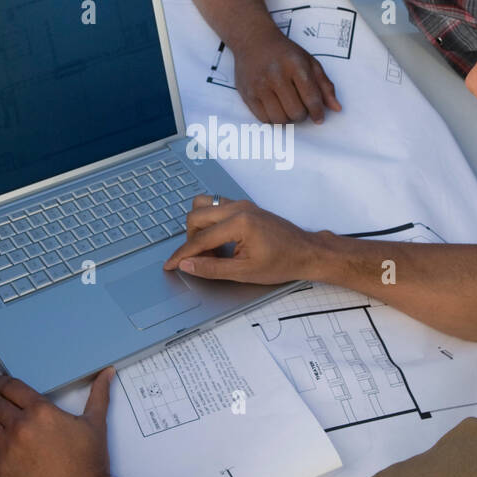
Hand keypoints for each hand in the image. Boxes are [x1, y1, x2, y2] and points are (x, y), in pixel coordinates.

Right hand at [162, 196, 321, 283]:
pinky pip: (217, 207)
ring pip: (204, 206)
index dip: (182, 255)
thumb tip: (188, 265)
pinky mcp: (245, 206)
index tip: (170, 265)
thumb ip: (212, 269)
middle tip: (199, 260)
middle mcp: (238, 208)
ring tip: (210, 249)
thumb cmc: (283, 262)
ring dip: (199, 227)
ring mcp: (242, 204)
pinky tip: (220, 242)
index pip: (200, 239)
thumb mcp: (245, 272)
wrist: (306, 252)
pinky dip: (210, 223)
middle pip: (196, 216)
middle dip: (191, 239)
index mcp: (239, 223)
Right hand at [233, 34, 341, 123]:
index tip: (319, 118)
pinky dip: (273, 119)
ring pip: (279, 119)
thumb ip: (324, 85)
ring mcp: (260, 86)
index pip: (311, 98)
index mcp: (296, 65)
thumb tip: (336, 108)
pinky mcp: (247, 94)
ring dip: (287, 119)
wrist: (253, 41)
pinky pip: (264, 119)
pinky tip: (275, 108)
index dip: (318, 112)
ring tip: (287, 108)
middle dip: (302, 115)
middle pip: (295, 112)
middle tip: (300, 108)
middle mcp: (276, 75)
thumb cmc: (285, 53)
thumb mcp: (309, 62)